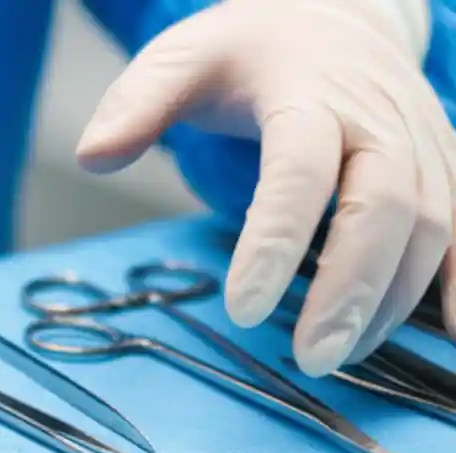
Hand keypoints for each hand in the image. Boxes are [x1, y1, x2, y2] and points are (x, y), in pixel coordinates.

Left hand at [77, 0, 453, 374]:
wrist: (332, 16)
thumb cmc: (246, 52)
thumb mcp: (181, 60)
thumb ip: (136, 105)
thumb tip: (92, 156)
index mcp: (309, 92)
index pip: (299, 171)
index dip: (274, 240)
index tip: (241, 309)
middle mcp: (379, 118)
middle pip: (385, 206)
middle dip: (351, 288)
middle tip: (309, 359)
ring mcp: (422, 142)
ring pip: (432, 226)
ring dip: (391, 300)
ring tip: (337, 356)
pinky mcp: (443, 167)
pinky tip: (444, 339)